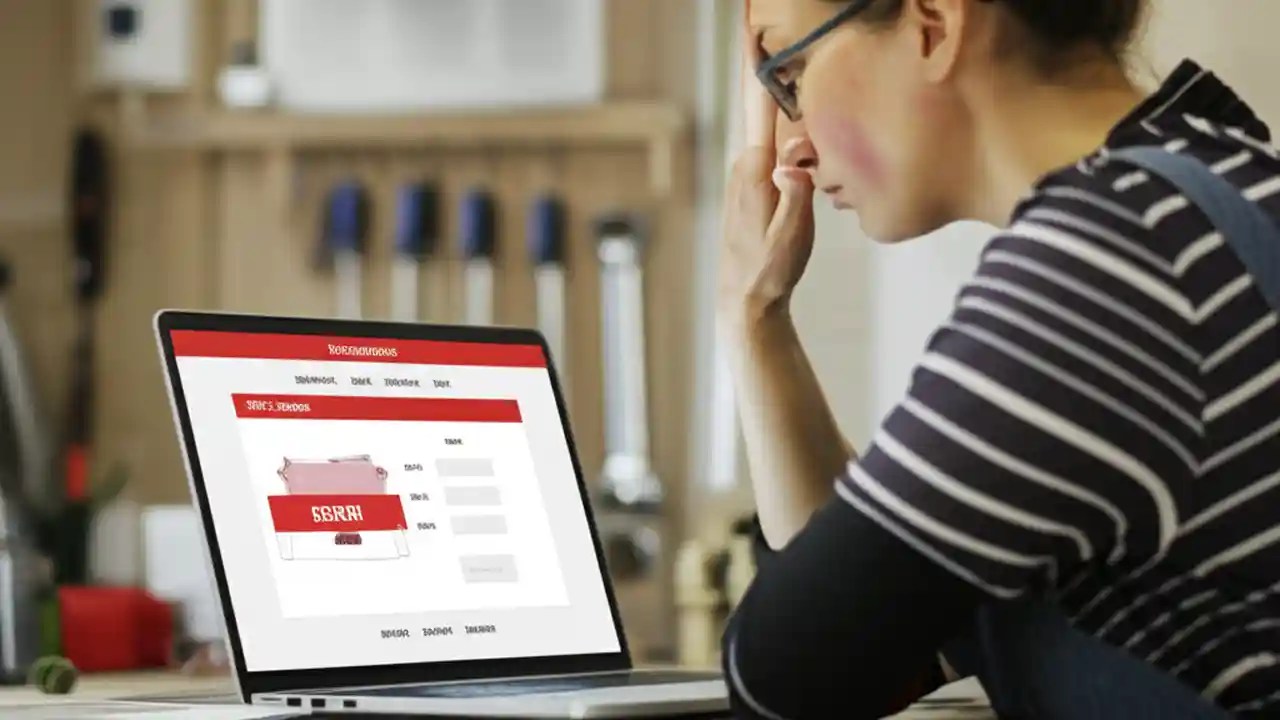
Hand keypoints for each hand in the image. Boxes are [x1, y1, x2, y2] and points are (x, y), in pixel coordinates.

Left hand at [718, 3, 815, 323]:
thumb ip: (796, 196)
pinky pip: (773, 154)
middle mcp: (746, 168)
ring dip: (791, 127)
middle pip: (770, 117)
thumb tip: (794, 162)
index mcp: (757, 172)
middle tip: (784, 71)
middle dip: (784, 94)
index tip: (753, 34)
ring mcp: (746, 178)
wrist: (746, 303)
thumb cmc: (770, 273)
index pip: (758, 111)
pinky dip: (787, 146)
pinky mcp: (752, 189)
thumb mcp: (792, 239)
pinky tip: (804, 154)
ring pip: (775, 137)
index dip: (758, 71)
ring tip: (799, 124)